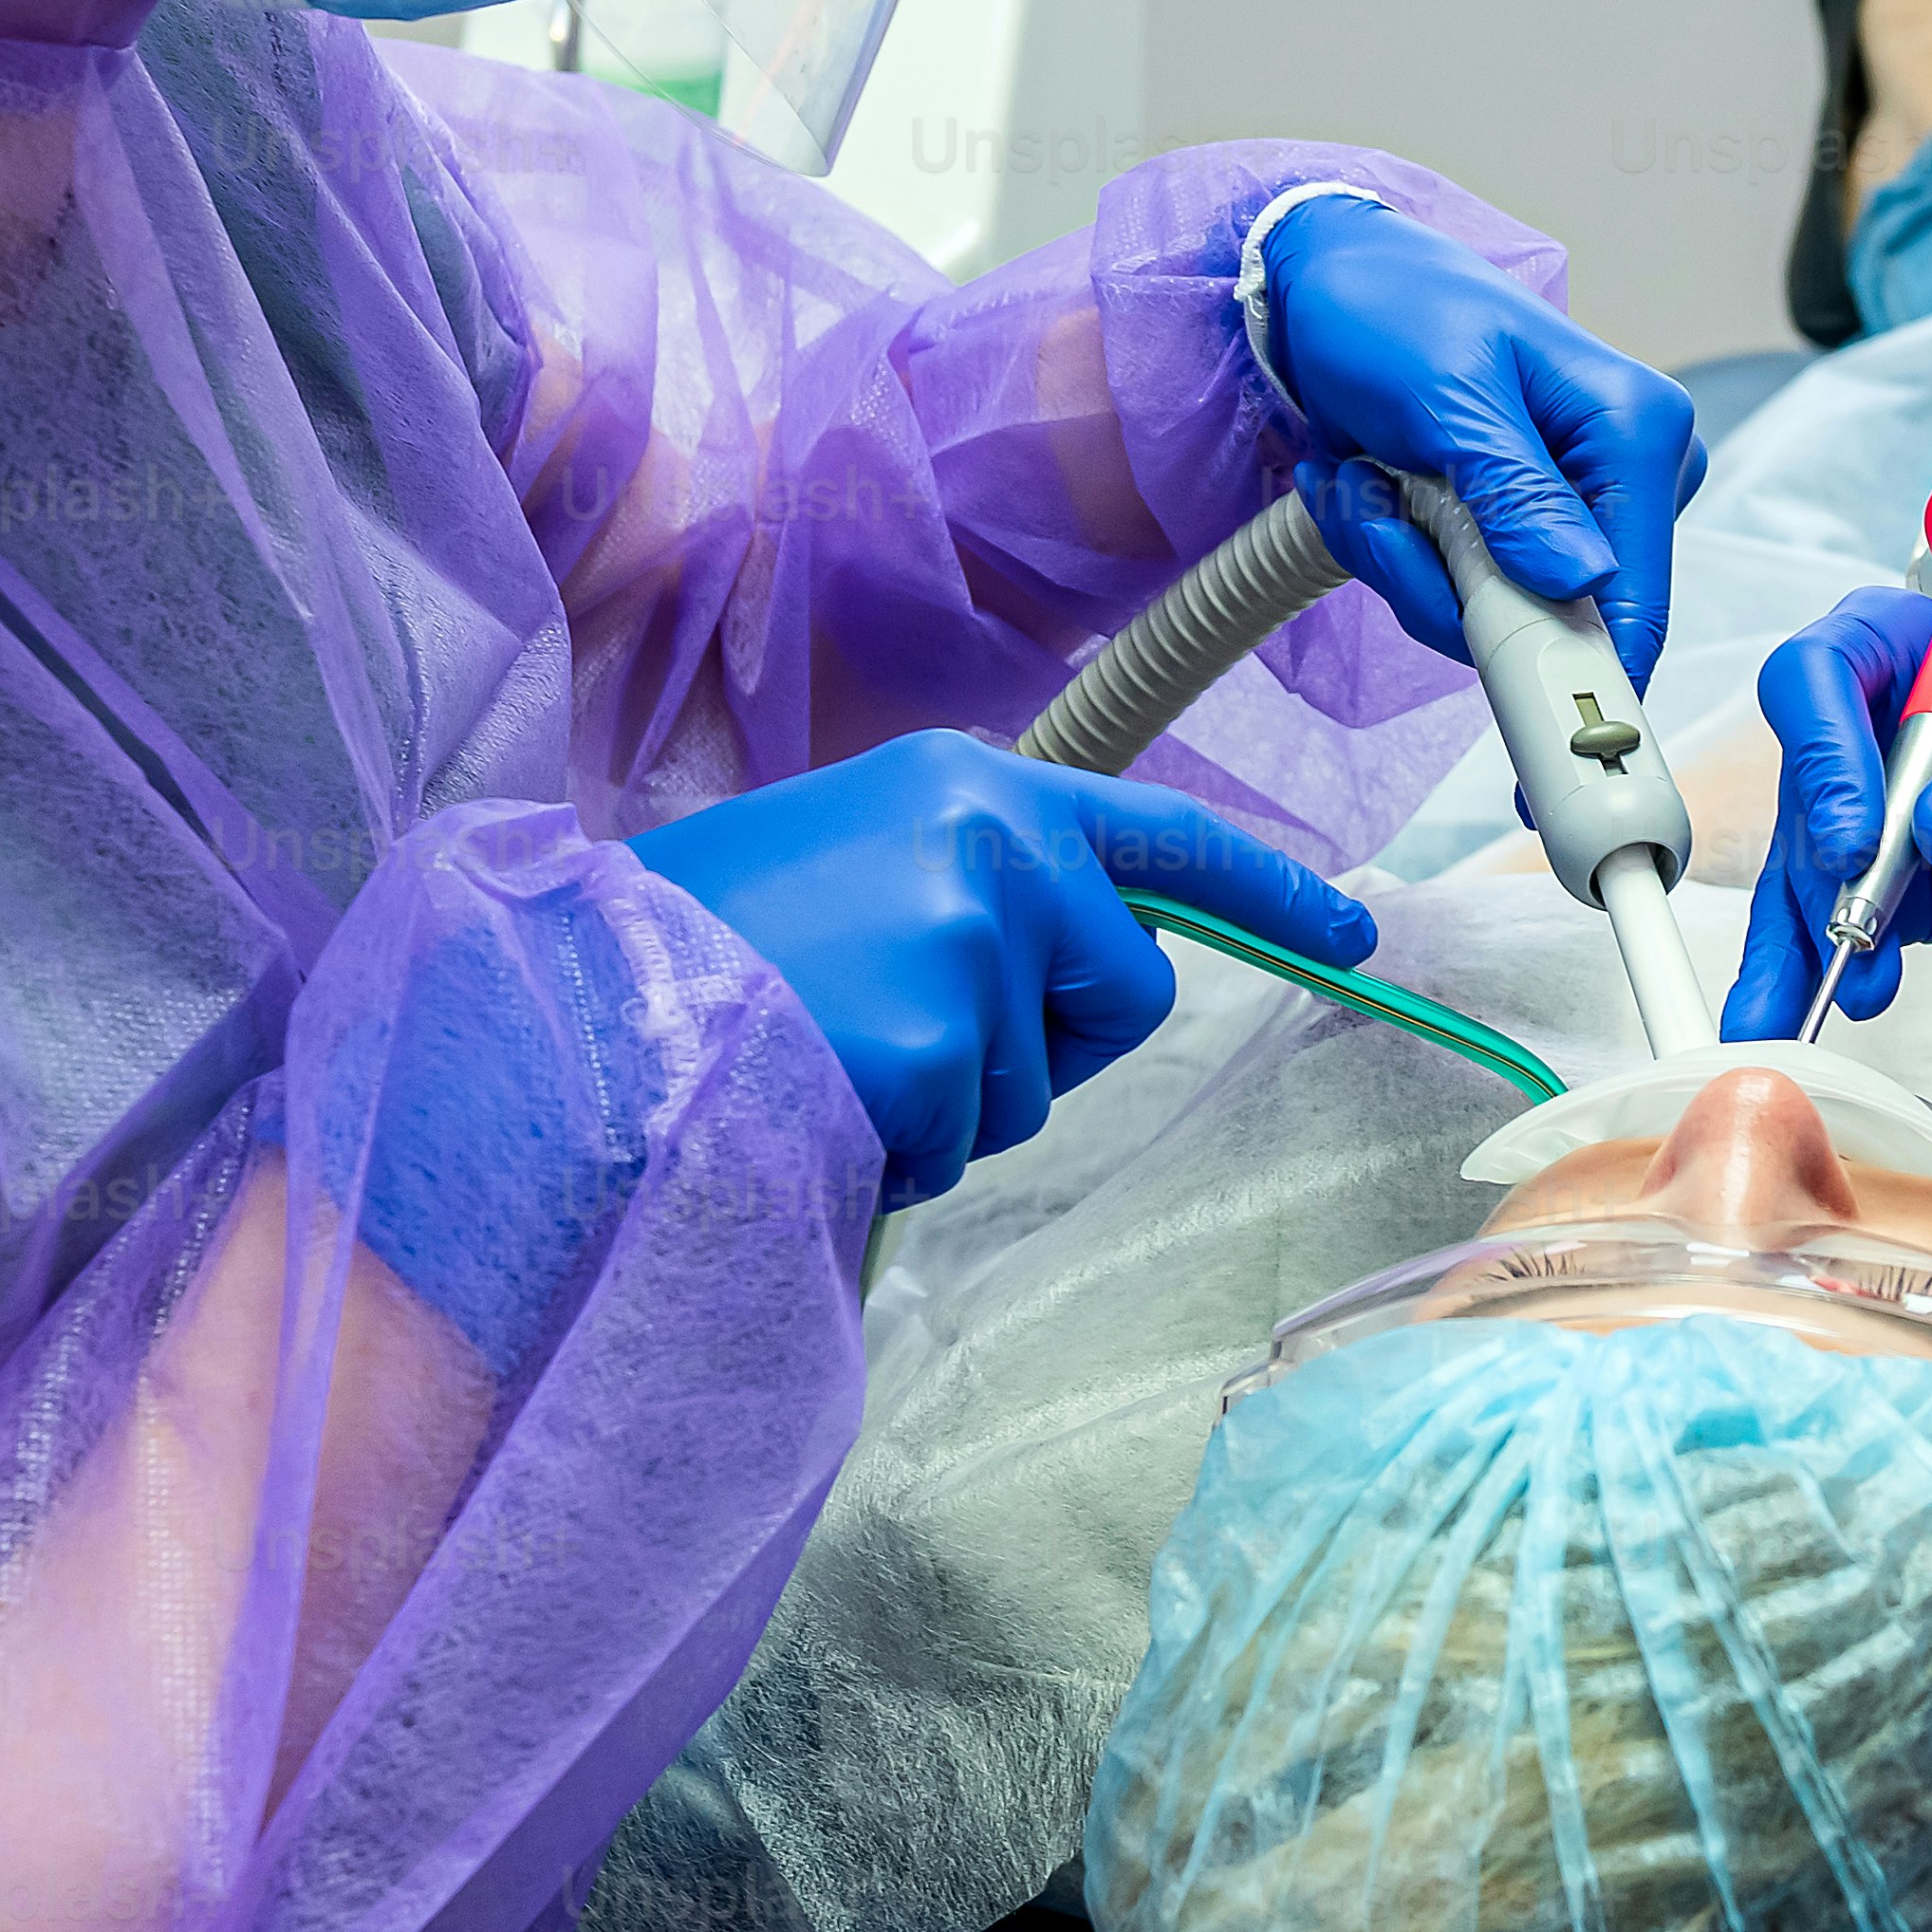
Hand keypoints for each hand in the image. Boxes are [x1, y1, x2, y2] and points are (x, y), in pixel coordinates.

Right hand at [632, 740, 1369, 1209]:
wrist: (578, 1000)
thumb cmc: (706, 939)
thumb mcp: (856, 853)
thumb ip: (980, 885)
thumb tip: (1103, 952)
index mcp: (973, 785)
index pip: (1161, 835)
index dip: (1266, 889)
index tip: (1353, 927)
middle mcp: (992, 845)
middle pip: (1123, 988)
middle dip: (1049, 1042)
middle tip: (914, 1031)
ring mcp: (968, 945)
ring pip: (1034, 1085)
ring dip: (950, 1100)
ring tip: (828, 1047)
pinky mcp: (937, 1048)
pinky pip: (964, 1142)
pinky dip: (896, 1146)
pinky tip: (810, 1089)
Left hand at [1255, 193, 1702, 703]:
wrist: (1329, 282)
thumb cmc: (1392, 310)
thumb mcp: (1444, 394)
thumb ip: (1513, 491)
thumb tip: (1581, 581)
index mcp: (1637, 432)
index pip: (1636, 599)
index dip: (1573, 667)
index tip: (1518, 719)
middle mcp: (1623, 480)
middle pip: (1550, 622)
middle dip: (1439, 579)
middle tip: (1375, 498)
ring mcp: (1571, 513)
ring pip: (1485, 618)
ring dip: (1399, 558)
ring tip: (1366, 473)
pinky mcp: (1518, 531)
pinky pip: (1452, 596)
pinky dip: (1393, 550)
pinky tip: (1370, 481)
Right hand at [1719, 602, 1931, 1037]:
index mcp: (1911, 650)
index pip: (1819, 676)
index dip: (1823, 753)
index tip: (1859, 835)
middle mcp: (1873, 725)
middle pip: (1801, 789)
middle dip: (1813, 870)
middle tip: (1854, 931)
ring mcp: (1880, 809)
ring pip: (1804, 872)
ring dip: (1796, 944)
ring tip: (1794, 1012)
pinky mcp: (1899, 885)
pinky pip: (1840, 926)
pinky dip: (1824, 971)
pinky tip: (1826, 1009)